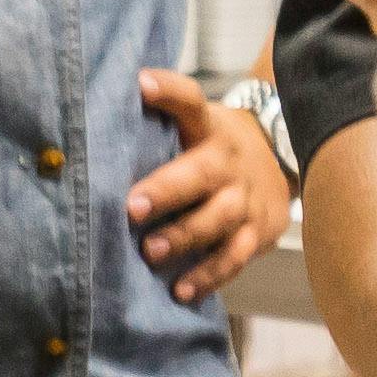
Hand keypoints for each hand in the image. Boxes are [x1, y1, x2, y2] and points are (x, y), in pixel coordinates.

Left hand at [127, 67, 288, 299]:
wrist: (278, 160)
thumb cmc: (213, 147)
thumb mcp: (197, 124)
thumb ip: (161, 123)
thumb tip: (97, 116)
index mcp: (209, 128)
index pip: (191, 102)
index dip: (168, 92)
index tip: (141, 85)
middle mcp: (228, 162)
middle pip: (202, 173)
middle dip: (167, 190)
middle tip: (132, 207)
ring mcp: (245, 199)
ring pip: (218, 219)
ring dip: (184, 237)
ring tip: (151, 252)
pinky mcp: (256, 233)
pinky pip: (233, 258)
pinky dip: (208, 276)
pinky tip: (181, 291)